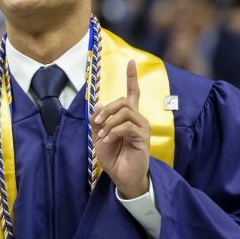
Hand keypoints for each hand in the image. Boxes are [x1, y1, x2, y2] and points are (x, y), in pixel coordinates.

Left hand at [92, 60, 151, 199]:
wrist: (122, 177)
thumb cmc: (113, 157)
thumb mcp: (98, 136)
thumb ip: (98, 120)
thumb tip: (98, 103)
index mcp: (128, 117)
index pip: (132, 93)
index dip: (132, 77)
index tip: (131, 62)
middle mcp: (137, 119)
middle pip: (124, 101)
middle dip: (106, 109)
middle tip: (96, 121)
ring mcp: (142, 127)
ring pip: (125, 111)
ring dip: (108, 121)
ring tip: (101, 135)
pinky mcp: (143, 137)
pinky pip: (127, 126)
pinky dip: (113, 131)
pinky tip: (106, 140)